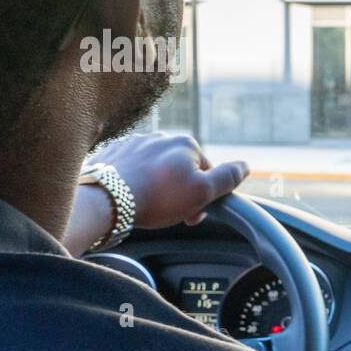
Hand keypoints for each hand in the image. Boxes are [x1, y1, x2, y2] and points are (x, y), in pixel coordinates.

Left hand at [93, 132, 249, 228]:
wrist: (104, 199)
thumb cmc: (157, 197)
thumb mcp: (202, 192)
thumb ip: (228, 178)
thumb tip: (246, 166)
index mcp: (186, 143)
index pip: (206, 172)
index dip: (203, 196)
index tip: (191, 214)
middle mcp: (160, 137)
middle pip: (179, 169)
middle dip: (178, 190)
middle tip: (168, 213)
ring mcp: (133, 143)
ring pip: (154, 168)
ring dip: (155, 185)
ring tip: (146, 205)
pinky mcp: (111, 153)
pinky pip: (130, 168)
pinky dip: (132, 181)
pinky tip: (129, 196)